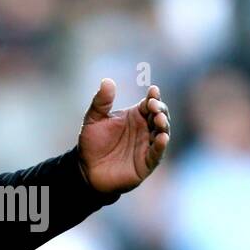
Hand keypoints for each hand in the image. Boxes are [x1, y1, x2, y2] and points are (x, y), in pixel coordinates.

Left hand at [77, 79, 169, 194]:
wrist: (86, 169)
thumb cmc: (92, 142)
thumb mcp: (93, 119)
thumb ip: (101, 101)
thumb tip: (107, 81)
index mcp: (135, 116)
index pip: (150, 103)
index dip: (154, 97)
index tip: (153, 91)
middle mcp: (144, 129)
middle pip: (160, 115)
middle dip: (160, 109)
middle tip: (154, 106)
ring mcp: (147, 146)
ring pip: (162, 133)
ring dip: (163, 125)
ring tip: (159, 119)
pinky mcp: (146, 163)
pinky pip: (157, 153)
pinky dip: (161, 146)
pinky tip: (163, 138)